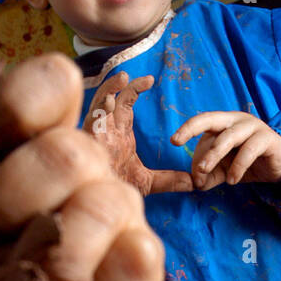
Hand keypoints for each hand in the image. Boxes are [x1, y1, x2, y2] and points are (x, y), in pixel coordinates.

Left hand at [0, 42, 163, 280]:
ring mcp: (118, 217)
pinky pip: (136, 258)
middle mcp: (84, 168)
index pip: (52, 78)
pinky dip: (89, 280)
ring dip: (40, 250)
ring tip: (19, 276)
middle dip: (8, 199)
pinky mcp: (138, 271)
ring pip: (100, 203)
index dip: (15, 107)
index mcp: (35, 133)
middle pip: (68, 148)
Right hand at [83, 71, 193, 195]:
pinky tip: (109, 100)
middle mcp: (105, 130)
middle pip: (110, 98)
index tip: (150, 79)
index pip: (124, 104)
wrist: (101, 204)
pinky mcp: (87, 143)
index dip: (134, 89)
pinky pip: (89, 120)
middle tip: (137, 76)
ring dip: (108, 89)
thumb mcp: (146, 182)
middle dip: (120, 84)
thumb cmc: (116, 190)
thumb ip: (169, 180)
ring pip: (97, 104)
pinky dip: (98, 108)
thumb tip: (193, 183)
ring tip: (123, 77)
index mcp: (117, 134)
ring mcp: (95, 135)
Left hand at [171, 110, 280, 189]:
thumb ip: (207, 175)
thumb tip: (193, 184)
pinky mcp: (268, 139)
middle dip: (196, 137)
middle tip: (193, 165)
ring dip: (215, 155)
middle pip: (212, 120)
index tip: (174, 141)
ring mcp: (253, 127)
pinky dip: (238, 166)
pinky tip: (232, 180)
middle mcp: (237, 120)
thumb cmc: (246, 164)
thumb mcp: (222, 171)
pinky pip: (249, 150)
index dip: (188, 128)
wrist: (278, 167)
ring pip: (229, 137)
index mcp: (224, 122)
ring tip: (206, 173)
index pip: (203, 120)